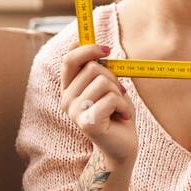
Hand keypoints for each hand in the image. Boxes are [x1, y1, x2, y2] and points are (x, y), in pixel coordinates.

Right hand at [60, 42, 137, 166]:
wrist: (122, 145)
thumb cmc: (116, 113)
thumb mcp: (108, 87)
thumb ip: (99, 70)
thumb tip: (96, 45)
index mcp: (69, 88)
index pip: (69, 59)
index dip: (87, 49)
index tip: (106, 48)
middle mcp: (67, 99)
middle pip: (92, 68)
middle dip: (113, 77)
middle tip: (118, 93)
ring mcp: (75, 112)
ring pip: (103, 82)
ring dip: (119, 94)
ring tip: (119, 108)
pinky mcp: (87, 123)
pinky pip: (111, 99)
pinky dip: (124, 106)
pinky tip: (123, 117)